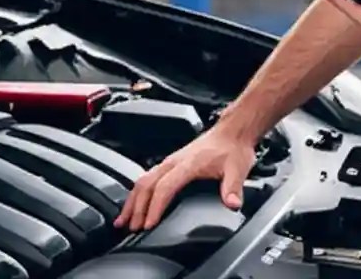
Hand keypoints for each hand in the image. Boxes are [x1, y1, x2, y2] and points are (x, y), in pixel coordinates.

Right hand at [114, 127, 255, 231]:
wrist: (232, 132)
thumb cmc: (232, 149)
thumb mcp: (238, 169)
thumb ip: (233, 188)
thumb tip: (233, 204)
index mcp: (187, 164)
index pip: (164, 187)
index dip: (155, 207)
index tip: (148, 224)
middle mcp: (174, 161)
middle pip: (146, 185)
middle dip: (136, 208)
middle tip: (130, 228)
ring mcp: (170, 161)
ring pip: (142, 180)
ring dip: (132, 201)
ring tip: (123, 220)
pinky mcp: (170, 163)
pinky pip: (147, 178)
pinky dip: (137, 193)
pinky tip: (135, 203)